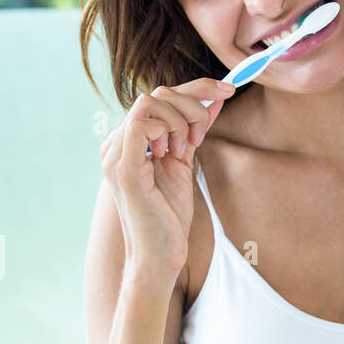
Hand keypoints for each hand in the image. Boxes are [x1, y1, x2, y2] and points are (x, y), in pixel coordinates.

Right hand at [98, 78, 233, 283]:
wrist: (159, 256)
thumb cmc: (168, 215)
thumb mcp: (185, 162)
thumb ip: (194, 130)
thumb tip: (216, 99)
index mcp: (129, 141)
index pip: (160, 96)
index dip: (197, 87)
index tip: (228, 90)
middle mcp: (116, 143)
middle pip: (157, 93)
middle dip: (192, 107)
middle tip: (199, 139)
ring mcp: (115, 155)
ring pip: (150, 102)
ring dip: (181, 121)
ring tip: (185, 150)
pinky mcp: (123, 169)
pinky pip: (139, 125)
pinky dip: (166, 131)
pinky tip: (173, 154)